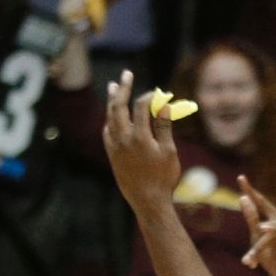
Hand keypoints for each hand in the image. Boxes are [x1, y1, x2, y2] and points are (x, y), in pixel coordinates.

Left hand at [103, 70, 180, 211]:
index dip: (150, 96)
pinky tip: (111, 115)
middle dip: (122, 89)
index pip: (141, 107)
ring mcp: (115, 148)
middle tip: (126, 74)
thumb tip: (163, 106)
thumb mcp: (169, 152)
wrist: (147, 202)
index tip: (158, 93)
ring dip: (112, 102)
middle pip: (119, 107)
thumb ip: (164, 127)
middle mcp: (123, 139)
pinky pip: (107, 133)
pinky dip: (109, 120)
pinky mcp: (112, 156)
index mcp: (140, 137)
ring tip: (113, 87)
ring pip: (110, 118)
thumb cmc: (163, 178)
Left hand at [237, 175, 275, 275]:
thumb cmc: (270, 259)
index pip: (262, 202)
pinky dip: (275, 230)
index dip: (251, 190)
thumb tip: (242, 198)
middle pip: (267, 209)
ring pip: (274, 225)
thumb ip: (251, 219)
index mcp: (273, 220)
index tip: (240, 177)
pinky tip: (264, 229)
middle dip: (254, 210)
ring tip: (252, 254)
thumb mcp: (255, 239)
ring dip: (261, 239)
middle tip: (242, 203)